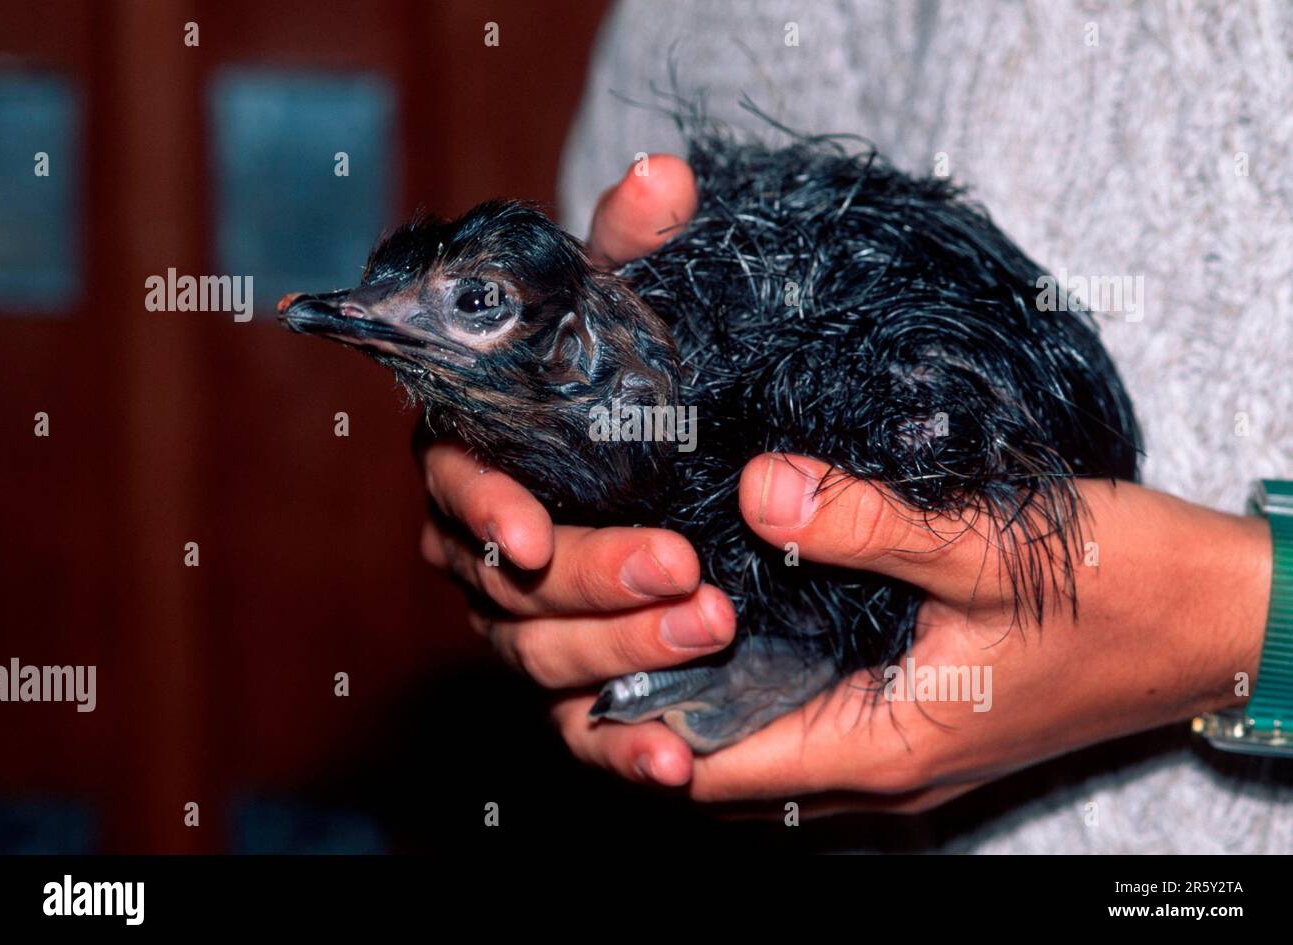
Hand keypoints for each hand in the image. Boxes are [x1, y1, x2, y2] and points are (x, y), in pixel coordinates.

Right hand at [420, 155, 719, 786]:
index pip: (453, 485)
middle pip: (506, 584)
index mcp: (475, 452)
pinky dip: (622, 748)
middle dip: (593, 582)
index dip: (485, 512)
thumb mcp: (632, 312)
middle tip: (687, 570)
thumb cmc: (623, 382)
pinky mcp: (568, 678)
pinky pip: (576, 727)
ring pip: (540, 655)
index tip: (533, 534)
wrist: (651, 461)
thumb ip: (634, 251)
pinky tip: (675, 764)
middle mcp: (482, 544)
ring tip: (711, 630)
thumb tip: (667, 174)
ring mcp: (519, 619)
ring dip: (620, 652)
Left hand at [630, 456, 1268, 810]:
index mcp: (885, 745)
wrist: (1225, 616)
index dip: (645, 729)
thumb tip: (760, 487)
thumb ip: (867, 524)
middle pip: (735, 765)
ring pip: (775, 740)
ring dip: (713, 696)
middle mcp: (886, 763)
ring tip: (655, 617)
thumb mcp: (989, 549)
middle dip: (663, 714)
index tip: (588, 664)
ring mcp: (908, 741)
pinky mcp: (928, 710)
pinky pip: (819, 714)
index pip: (723, 769)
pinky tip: (745, 611)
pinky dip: (769, 679)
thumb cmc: (1126, 590)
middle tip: (603, 632)